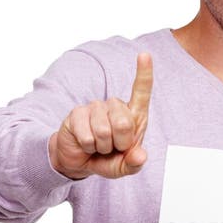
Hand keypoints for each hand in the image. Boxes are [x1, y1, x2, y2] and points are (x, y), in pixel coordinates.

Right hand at [49, 52, 153, 178]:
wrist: (79, 162)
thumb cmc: (106, 159)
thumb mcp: (124, 167)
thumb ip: (135, 163)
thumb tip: (141, 156)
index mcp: (132, 116)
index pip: (141, 92)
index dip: (144, 74)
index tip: (144, 55)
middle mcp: (114, 107)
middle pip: (124, 123)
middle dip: (119, 144)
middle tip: (112, 148)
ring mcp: (95, 108)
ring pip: (104, 132)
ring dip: (102, 147)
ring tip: (98, 146)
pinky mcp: (77, 113)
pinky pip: (87, 136)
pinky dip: (88, 147)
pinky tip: (86, 144)